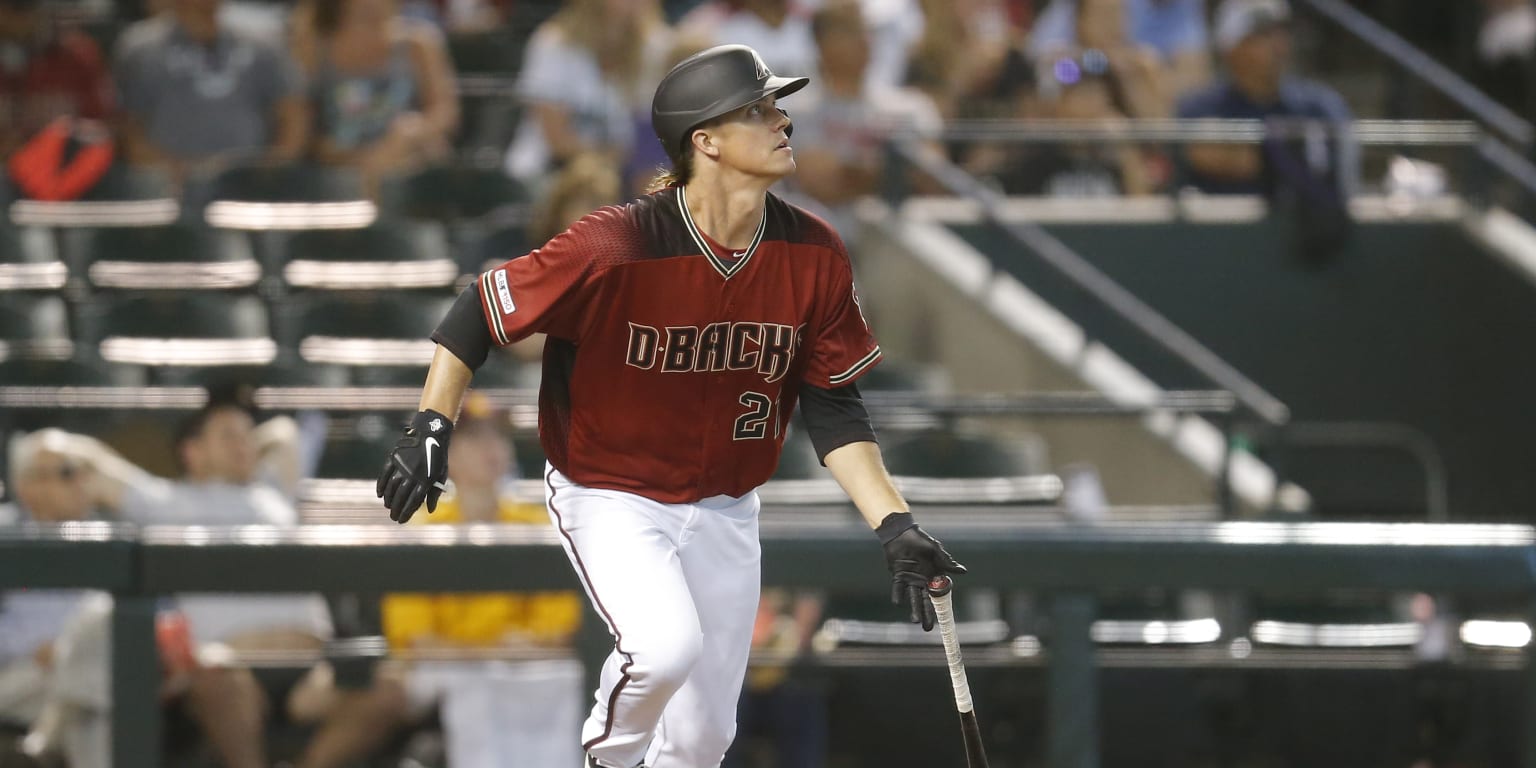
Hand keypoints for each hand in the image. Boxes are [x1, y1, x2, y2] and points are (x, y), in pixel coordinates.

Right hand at [377, 410, 452, 522]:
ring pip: (391, 487)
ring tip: (388, 507)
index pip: (413, 501)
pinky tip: (380, 494)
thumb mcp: (441, 473)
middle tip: (393, 517)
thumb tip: (430, 510)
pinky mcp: (394, 457)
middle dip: (396, 509)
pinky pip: (385, 474)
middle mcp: (413, 474)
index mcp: (426, 479)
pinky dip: (381, 485)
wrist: (431, 432)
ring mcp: (402, 465)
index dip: (406, 512)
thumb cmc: (438, 455)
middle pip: (401, 496)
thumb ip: (435, 492)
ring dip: (388, 499)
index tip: (401, 521)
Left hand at [876, 512, 965, 630]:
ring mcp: (910, 580)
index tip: (944, 617)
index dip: (940, 605)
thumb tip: (963, 571)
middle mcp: (922, 581)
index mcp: (933, 576)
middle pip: (925, 601)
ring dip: (914, 609)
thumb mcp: (935, 550)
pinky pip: (898, 588)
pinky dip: (899, 595)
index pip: (938, 594)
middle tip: (928, 628)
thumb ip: (946, 562)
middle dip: (927, 615)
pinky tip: (899, 603)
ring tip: (915, 621)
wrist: (902, 533)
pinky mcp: (898, 576)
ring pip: (913, 598)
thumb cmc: (921, 540)